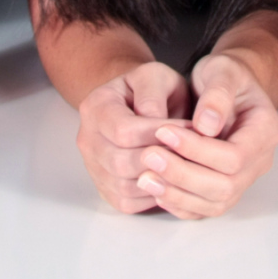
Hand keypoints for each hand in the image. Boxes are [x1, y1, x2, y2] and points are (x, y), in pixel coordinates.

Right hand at [76, 62, 190, 213]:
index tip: (189, 128)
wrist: (141, 104)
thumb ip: (153, 95)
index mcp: (95, 106)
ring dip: (159, 179)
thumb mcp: (155, 76)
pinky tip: (171, 178)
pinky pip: (127, 202)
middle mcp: (87, 138)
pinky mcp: (105, 188)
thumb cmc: (152, 90)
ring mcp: (93, 166)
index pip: (123, 131)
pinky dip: (152, 195)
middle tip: (190, 152)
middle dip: (161, 159)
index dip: (159, 133)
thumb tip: (157, 126)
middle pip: (120, 162)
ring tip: (184, 164)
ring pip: (123, 186)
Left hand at [134, 53, 277, 219]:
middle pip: (226, 186)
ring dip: (178, 194)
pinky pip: (205, 208)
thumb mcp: (223, 70)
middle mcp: (259, 161)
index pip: (234, 157)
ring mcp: (244, 178)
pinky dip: (180, 203)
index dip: (197, 149)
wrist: (224, 85)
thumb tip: (206, 125)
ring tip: (144, 177)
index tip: (162, 132)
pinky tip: (156, 189)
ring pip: (215, 203)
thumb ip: (218, 94)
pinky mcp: (225, 187)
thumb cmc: (224, 74)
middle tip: (147, 156)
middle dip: (183, 174)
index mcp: (265, 131)